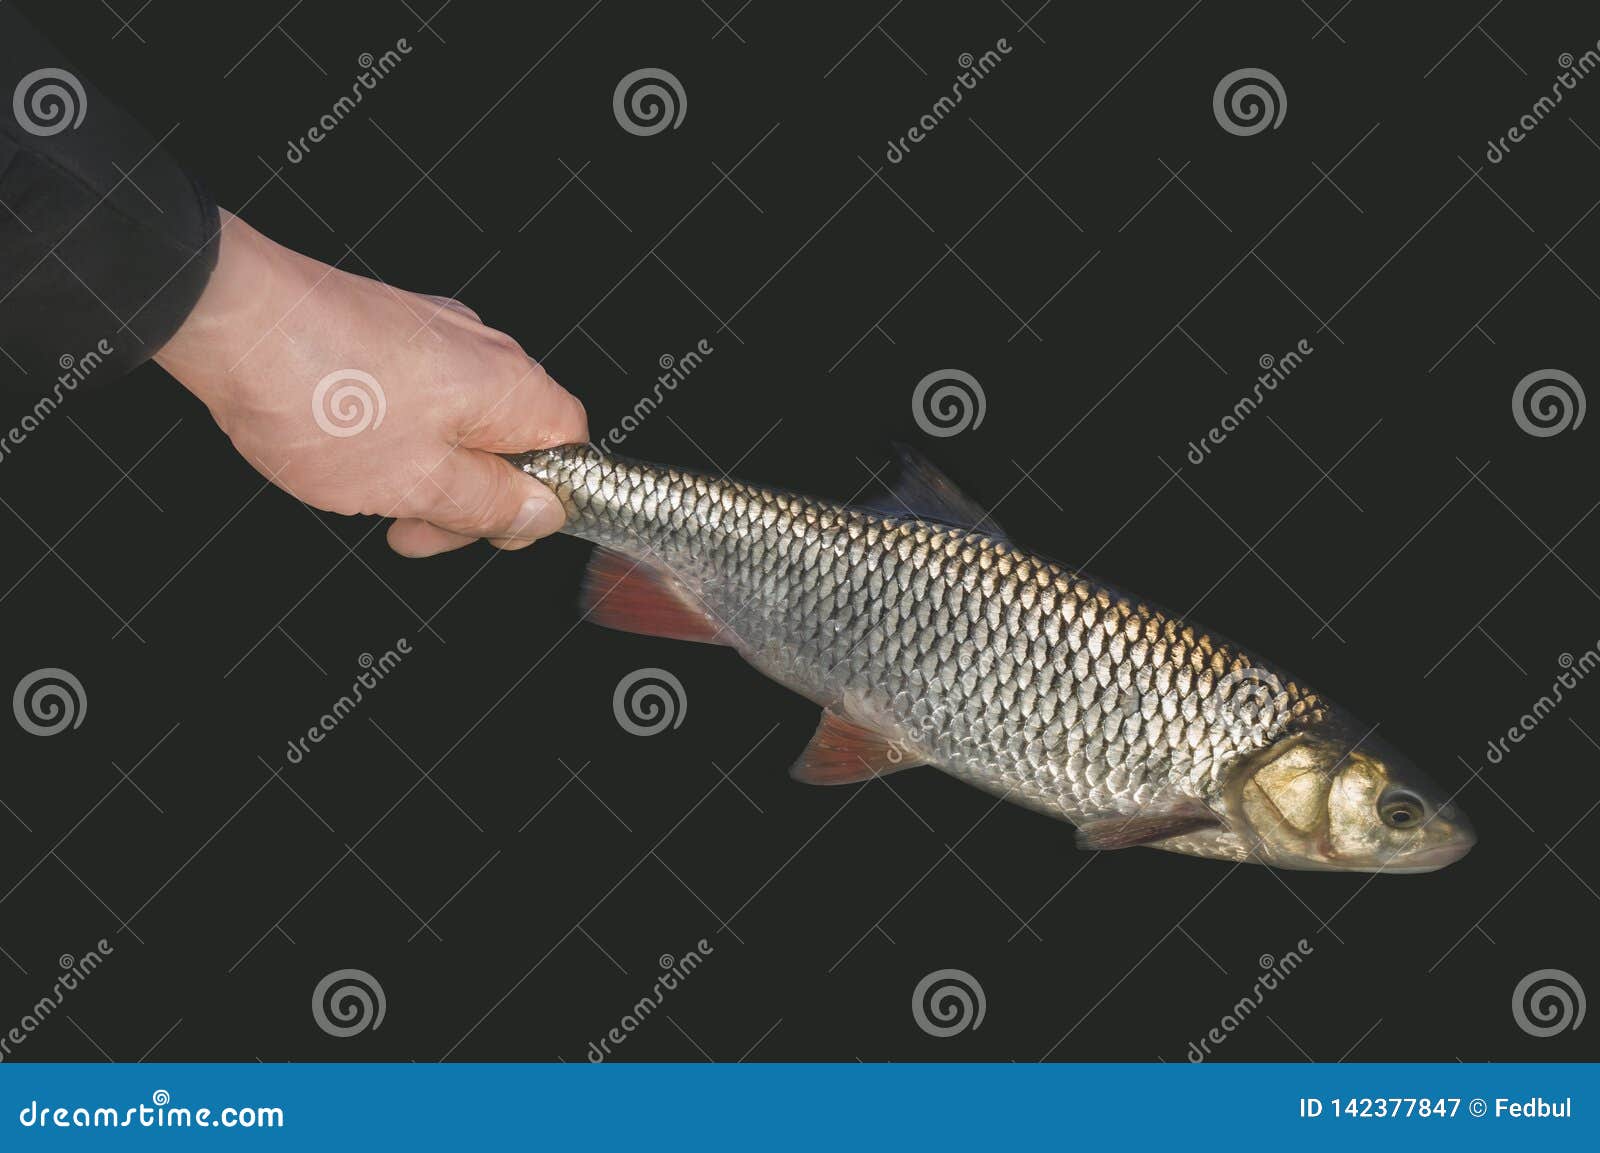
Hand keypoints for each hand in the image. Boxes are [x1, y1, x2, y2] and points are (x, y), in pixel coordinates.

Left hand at [154, 210, 585, 555]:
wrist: (229, 318)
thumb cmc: (322, 398)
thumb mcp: (420, 484)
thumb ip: (492, 505)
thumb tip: (540, 513)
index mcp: (511, 386)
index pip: (570, 446)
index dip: (542, 499)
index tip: (494, 531)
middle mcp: (483, 349)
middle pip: (511, 439)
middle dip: (469, 496)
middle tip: (414, 530)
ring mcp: (432, 331)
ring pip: (458, 422)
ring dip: (426, 472)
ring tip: (367, 496)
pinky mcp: (385, 327)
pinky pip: (417, 396)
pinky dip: (395, 436)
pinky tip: (346, 454)